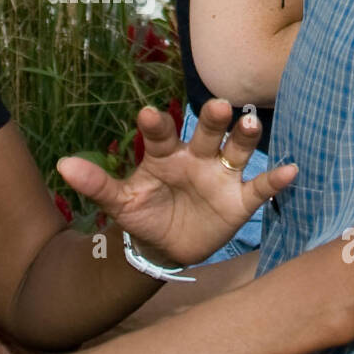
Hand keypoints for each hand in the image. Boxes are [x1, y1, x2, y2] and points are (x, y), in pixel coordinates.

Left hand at [57, 99, 295, 265]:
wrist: (164, 247)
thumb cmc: (142, 215)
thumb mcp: (119, 203)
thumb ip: (96, 183)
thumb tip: (62, 165)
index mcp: (164, 154)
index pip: (161, 134)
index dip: (156, 124)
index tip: (147, 113)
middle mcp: (197, 157)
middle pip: (207, 132)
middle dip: (212, 119)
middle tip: (217, 105)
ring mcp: (220, 176)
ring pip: (236, 150)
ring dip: (245, 138)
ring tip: (251, 126)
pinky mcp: (239, 200)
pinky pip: (259, 188)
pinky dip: (275, 179)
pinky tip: (291, 169)